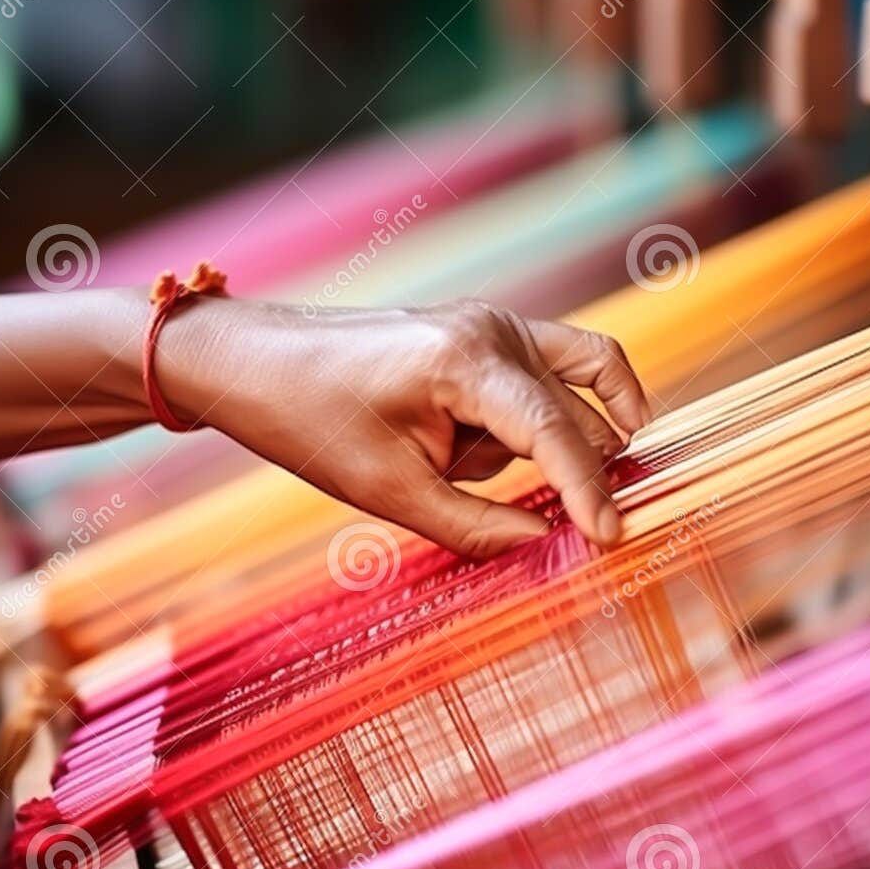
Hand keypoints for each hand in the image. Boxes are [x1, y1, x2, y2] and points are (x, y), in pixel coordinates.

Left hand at [161, 298, 650, 556]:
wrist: (258, 365)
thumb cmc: (312, 422)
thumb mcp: (389, 492)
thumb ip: (475, 525)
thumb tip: (546, 543)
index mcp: (467, 360)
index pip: (557, 431)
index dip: (590, 490)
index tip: (612, 538)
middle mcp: (494, 329)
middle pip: (577, 411)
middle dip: (581, 472)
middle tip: (572, 529)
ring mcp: (495, 324)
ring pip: (570, 395)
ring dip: (548, 446)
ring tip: (453, 468)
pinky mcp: (488, 335)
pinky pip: (545, 382)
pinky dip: (539, 423)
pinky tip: (478, 455)